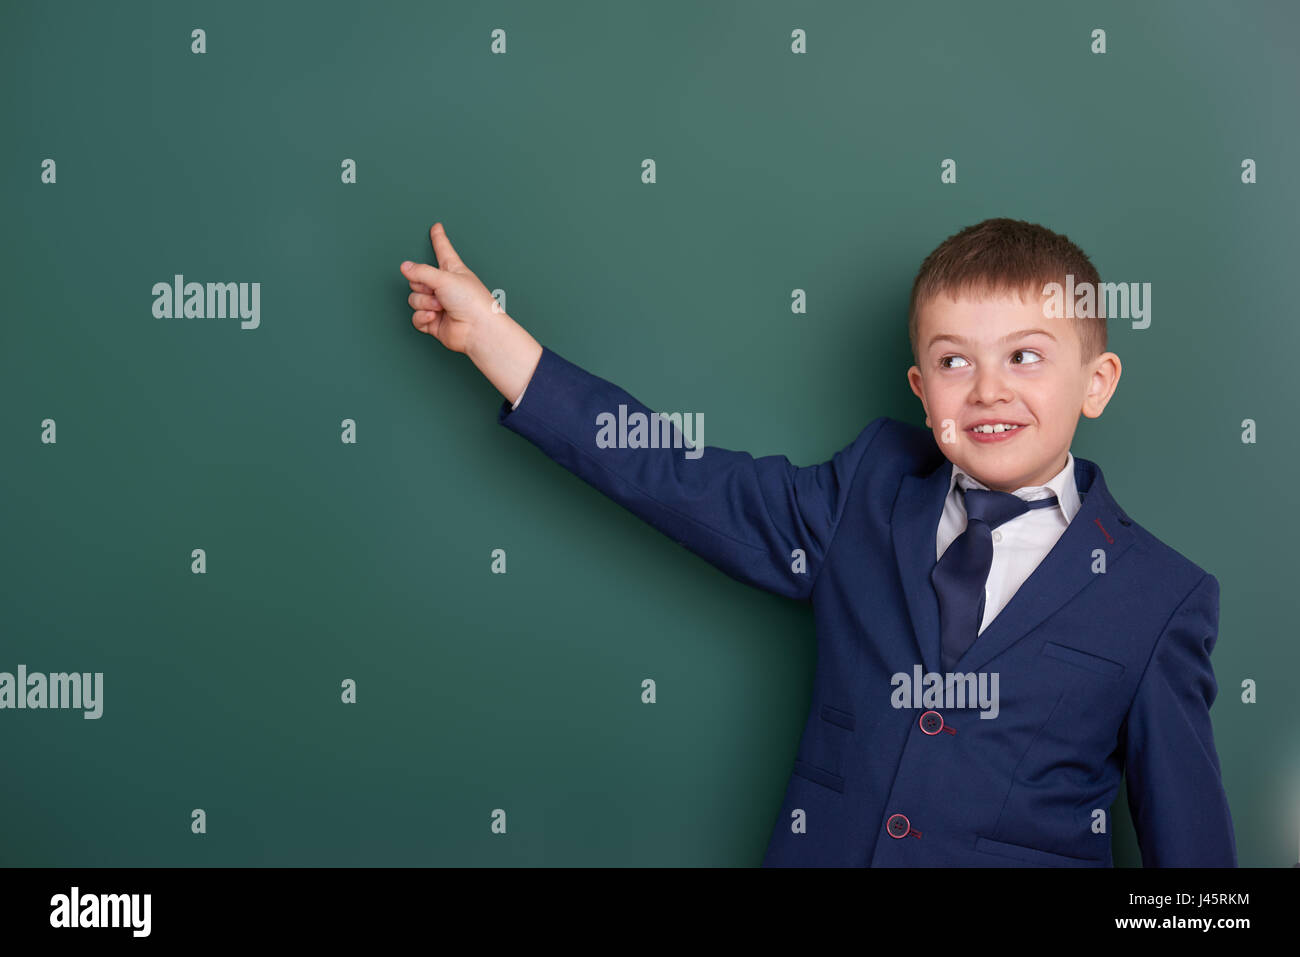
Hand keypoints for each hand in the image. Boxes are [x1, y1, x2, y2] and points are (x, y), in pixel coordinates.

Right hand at [400, 223, 500, 354]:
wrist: (477, 329)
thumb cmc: (472, 301)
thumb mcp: (445, 278)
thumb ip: (421, 271)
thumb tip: (405, 267)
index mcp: (452, 270)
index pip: (442, 250)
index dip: (438, 239)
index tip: (437, 227)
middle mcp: (444, 286)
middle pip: (417, 279)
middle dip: (423, 286)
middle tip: (437, 292)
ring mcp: (438, 305)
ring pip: (414, 299)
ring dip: (425, 303)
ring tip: (440, 306)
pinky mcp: (433, 322)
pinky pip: (416, 317)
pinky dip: (423, 318)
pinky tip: (434, 318)